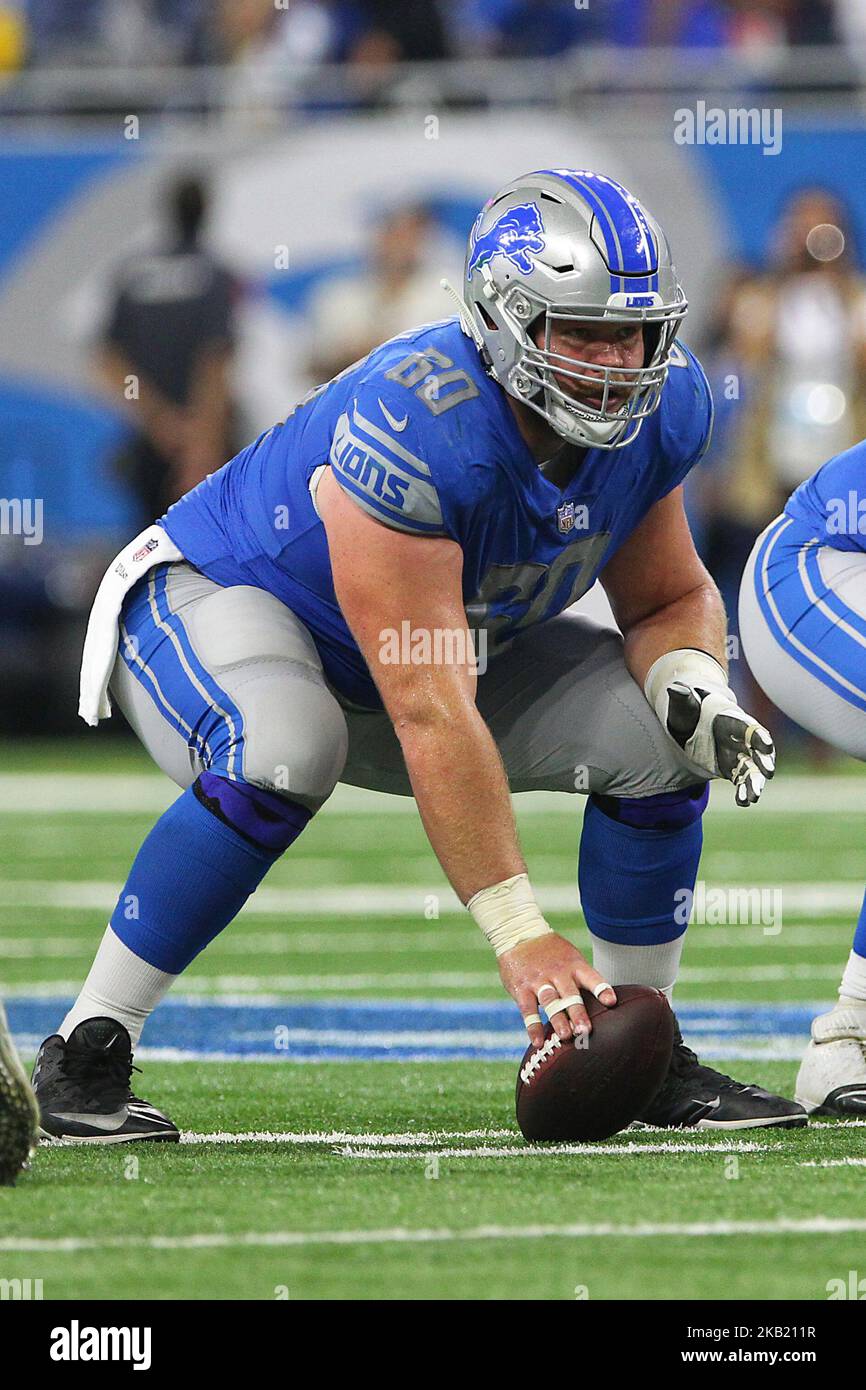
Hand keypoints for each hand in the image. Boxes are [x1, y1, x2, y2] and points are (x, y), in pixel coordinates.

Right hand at [498, 932, 615, 1047]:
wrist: (520, 933)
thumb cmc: (552, 953)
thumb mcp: (570, 957)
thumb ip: (583, 979)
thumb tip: (607, 1004)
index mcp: (574, 965)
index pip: (591, 977)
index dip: (601, 989)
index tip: (611, 1002)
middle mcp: (558, 973)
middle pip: (570, 994)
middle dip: (578, 1013)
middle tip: (585, 1030)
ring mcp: (539, 980)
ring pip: (550, 1001)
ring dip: (558, 1019)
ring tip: (565, 1036)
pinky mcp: (522, 988)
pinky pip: (528, 1009)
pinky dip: (532, 1026)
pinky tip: (538, 1042)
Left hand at [664, 681, 775, 806]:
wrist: (690, 722)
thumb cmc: (691, 709)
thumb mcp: (685, 704)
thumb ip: (683, 699)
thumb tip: (674, 688)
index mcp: (733, 720)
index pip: (751, 728)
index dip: (760, 737)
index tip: (768, 746)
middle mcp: (742, 739)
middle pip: (758, 751)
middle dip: (764, 761)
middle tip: (768, 773)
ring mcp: (739, 754)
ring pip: (753, 770)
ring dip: (755, 783)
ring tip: (753, 797)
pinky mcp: (732, 768)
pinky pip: (741, 780)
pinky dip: (743, 790)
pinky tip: (743, 801)